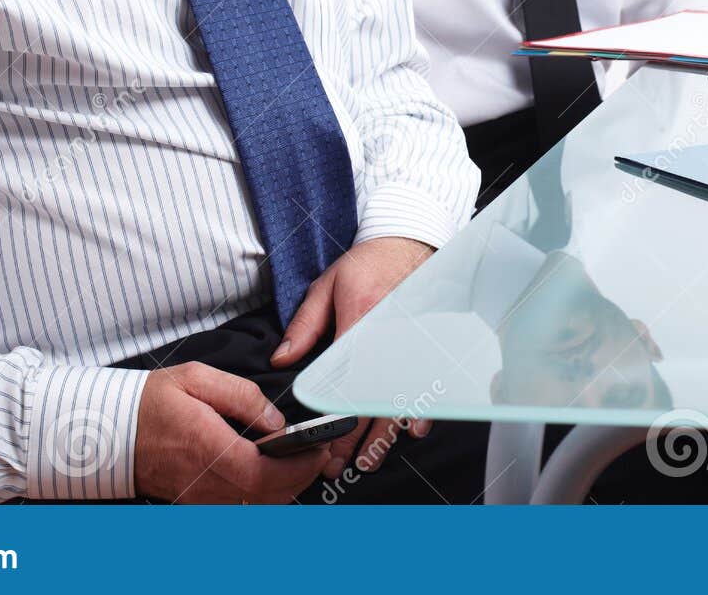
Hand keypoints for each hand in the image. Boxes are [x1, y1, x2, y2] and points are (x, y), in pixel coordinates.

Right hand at [132, 361, 329, 502]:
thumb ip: (241, 395)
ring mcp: (198, 496)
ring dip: (286, 488)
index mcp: (206, 446)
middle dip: (301, 476)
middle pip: (267, 495)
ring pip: (256, 506)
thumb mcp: (196, 377)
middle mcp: (203, 480)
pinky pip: (239, 507)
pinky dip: (264, 494)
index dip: (299, 465)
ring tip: (302, 460)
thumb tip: (275, 419)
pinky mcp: (195, 502)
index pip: (263, 472)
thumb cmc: (150, 401)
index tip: (320, 446)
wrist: (108, 431)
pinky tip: (274, 473)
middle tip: (319, 452)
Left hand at [270, 237, 436, 475]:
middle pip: (374, 400)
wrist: (407, 242)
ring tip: (369, 460)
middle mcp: (391, 337)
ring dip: (385, 434)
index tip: (323, 444)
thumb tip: (281, 361)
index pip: (347, 381)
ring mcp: (412, 343)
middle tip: (339, 465)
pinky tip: (410, 431)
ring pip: (402, 399)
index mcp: (362, 320)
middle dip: (357, 439)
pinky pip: (426, 384)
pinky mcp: (425, 346)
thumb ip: (304, 326)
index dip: (336, 419)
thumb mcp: (327, 286)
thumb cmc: (365, 265)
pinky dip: (419, 410)